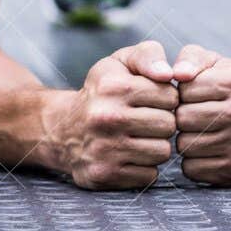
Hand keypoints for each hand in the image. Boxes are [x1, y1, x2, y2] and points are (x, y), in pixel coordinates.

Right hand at [46, 40, 177, 189]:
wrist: (60, 129)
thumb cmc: (101, 92)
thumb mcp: (119, 63)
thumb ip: (149, 55)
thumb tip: (169, 74)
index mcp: (113, 86)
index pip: (170, 96)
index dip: (165, 98)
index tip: (149, 100)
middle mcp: (107, 117)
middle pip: (168, 125)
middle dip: (161, 122)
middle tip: (144, 120)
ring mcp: (105, 149)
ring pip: (162, 152)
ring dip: (154, 145)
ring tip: (137, 137)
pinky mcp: (105, 174)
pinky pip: (149, 175)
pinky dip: (143, 167)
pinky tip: (128, 155)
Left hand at [172, 44, 230, 185]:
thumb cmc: (226, 89)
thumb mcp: (213, 64)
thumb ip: (191, 58)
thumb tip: (177, 73)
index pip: (184, 89)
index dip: (181, 93)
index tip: (193, 95)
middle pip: (183, 119)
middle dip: (181, 116)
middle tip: (192, 115)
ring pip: (184, 145)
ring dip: (184, 139)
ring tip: (199, 131)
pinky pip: (191, 169)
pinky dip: (191, 161)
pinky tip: (205, 150)